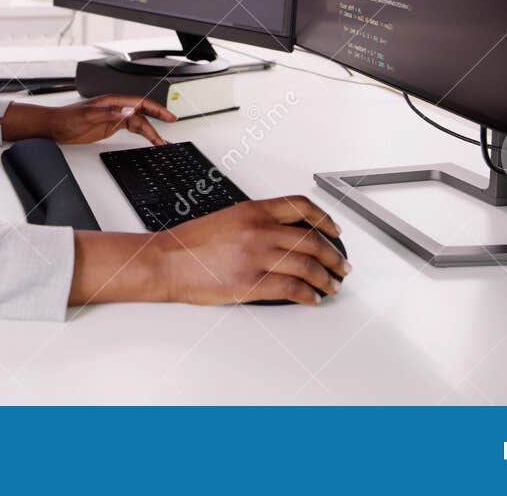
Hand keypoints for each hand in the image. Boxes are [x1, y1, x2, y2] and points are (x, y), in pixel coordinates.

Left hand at [1, 95, 175, 145]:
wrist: (53, 127)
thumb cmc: (66, 118)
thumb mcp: (88, 116)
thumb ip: (110, 114)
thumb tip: (130, 111)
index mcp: (112, 101)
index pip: (139, 103)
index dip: (155, 109)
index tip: (167, 116)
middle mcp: (114, 108)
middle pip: (142, 113)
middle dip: (157, 119)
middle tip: (172, 124)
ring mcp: (113, 117)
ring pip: (137, 122)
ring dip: (149, 131)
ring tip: (160, 142)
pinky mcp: (109, 127)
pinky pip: (129, 129)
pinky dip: (140, 134)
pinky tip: (146, 139)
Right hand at [154, 196, 349, 305]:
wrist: (165, 261)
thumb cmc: (189, 243)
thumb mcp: (227, 219)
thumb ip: (256, 223)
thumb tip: (282, 236)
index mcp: (253, 210)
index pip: (301, 207)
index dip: (325, 219)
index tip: (335, 230)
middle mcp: (259, 230)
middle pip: (311, 239)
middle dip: (333, 256)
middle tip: (341, 265)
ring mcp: (256, 256)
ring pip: (307, 265)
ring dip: (326, 278)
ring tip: (332, 286)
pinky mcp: (251, 283)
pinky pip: (292, 288)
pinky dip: (308, 295)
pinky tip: (312, 298)